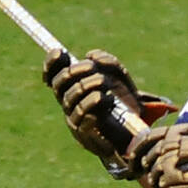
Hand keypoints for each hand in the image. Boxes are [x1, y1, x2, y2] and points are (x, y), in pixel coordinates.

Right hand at [42, 48, 175, 169]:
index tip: (60, 52)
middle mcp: (69, 104)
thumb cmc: (125, 104)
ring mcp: (75, 120)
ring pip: (71, 100)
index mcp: (73, 89)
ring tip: (105, 84)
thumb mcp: (121, 78)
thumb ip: (108, 63)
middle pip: (59, 85)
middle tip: (92, 67)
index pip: (54, 75)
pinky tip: (107, 100)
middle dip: (74, 72)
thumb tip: (92, 56)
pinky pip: (82, 119)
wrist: (136, 134)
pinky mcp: (85, 136)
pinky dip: (93, 106)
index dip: (51, 63)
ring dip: (88, 87)